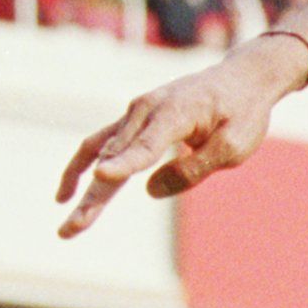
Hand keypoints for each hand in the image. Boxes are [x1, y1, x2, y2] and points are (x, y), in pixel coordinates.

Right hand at [54, 32, 307, 237]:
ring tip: (68, 226)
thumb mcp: (234, 145)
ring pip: (99, 152)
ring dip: (80, 187)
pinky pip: (99, 144)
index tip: (102, 178)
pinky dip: (80, 166)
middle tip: (73, 229)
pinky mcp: (132, 121)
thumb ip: (195, 168)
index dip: (124, 165)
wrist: (240, 79)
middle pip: (114, 157)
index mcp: (175, 113)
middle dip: (93, 196)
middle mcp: (146, 110)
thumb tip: (151, 191)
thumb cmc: (241, 113)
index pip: (145, 145)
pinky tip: (66, 194)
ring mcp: (135, 114)